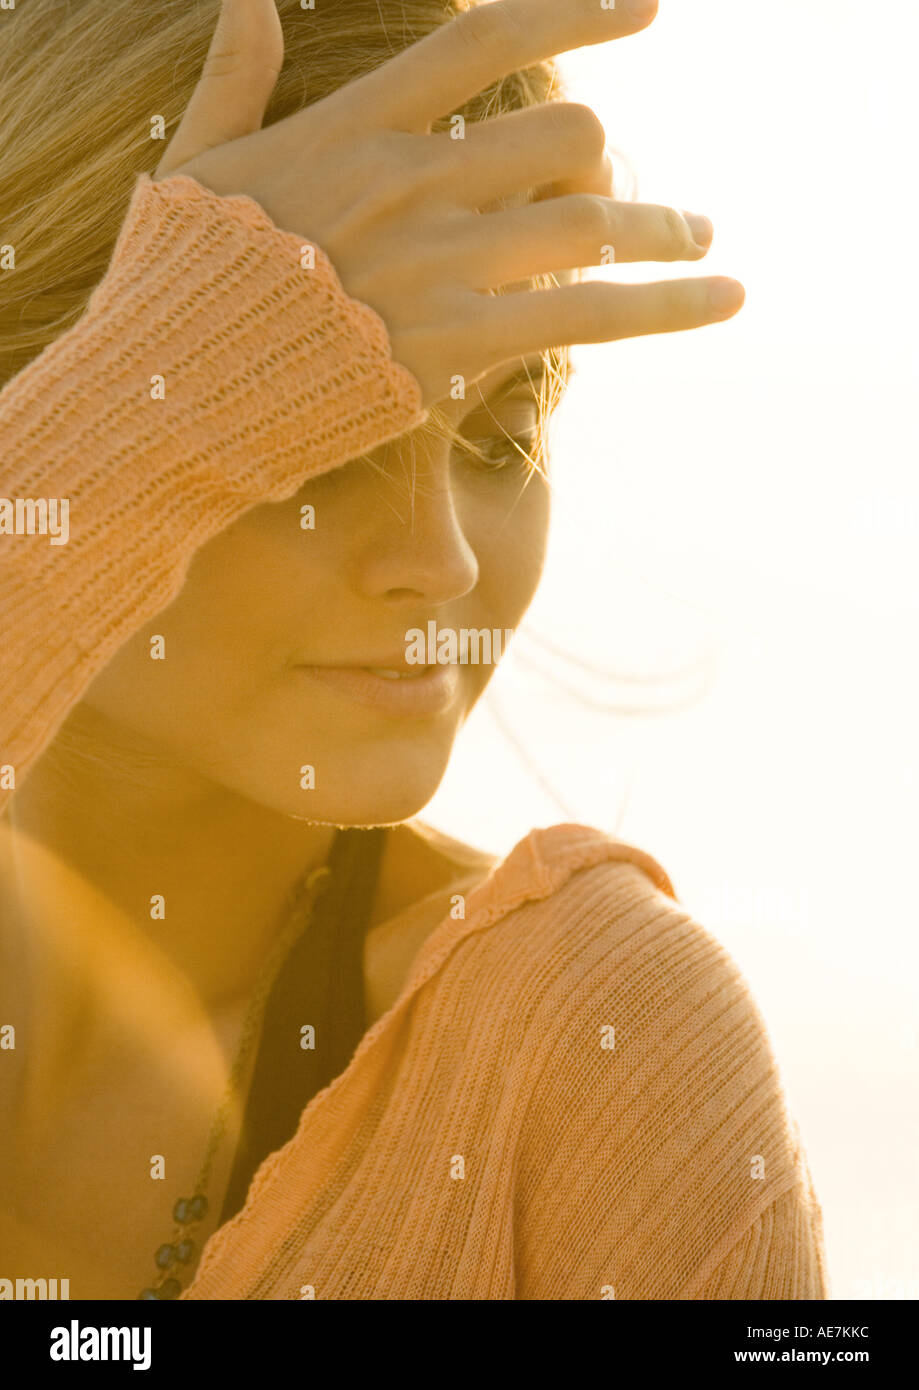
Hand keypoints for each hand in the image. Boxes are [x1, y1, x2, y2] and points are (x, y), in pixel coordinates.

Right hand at [156, 0, 743, 407]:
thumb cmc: (178, 287)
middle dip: (616, 164)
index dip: (577, 9)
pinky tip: (730, 298)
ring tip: (707, 241)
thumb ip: (235, 75)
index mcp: (356, 128)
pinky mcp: (456, 344)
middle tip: (645, 198)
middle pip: (564, 134)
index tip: (649, 6)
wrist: (168, 397)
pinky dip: (670, 306)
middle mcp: (410, 183)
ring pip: (592, 219)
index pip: (484, 39)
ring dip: (664, 227)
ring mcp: (436, 264)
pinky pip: (588, 315)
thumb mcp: (195, 165)